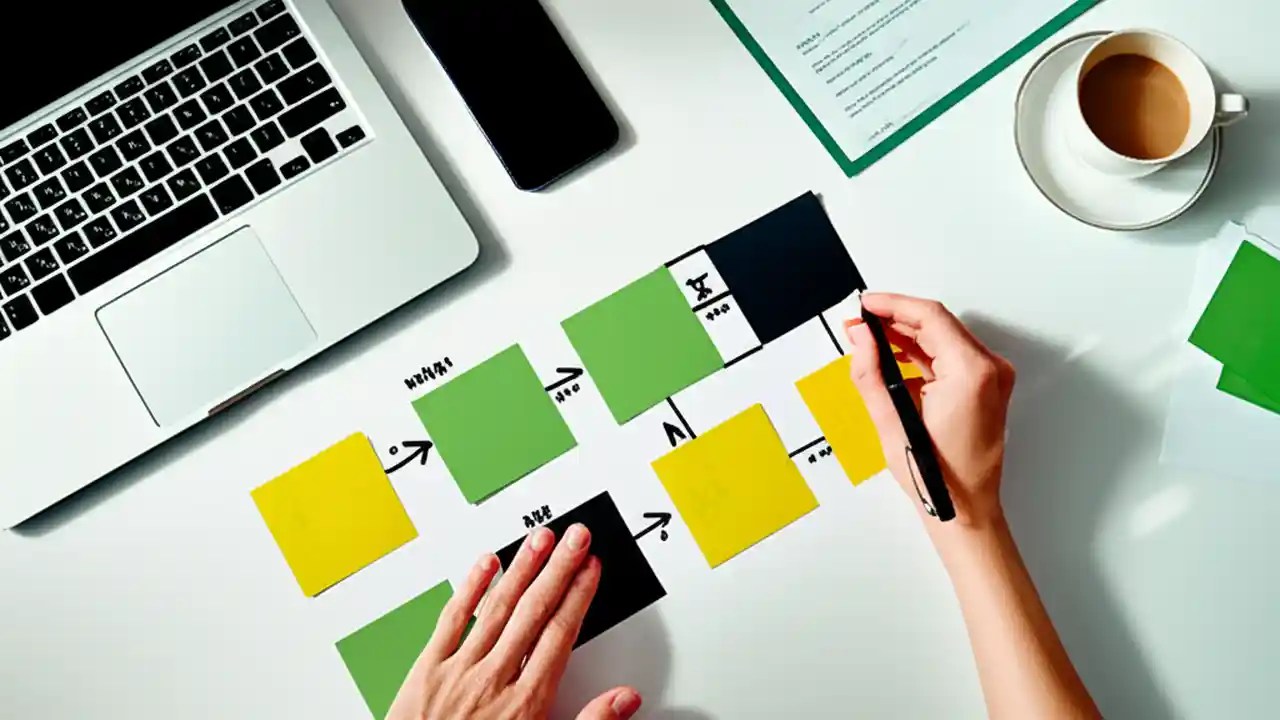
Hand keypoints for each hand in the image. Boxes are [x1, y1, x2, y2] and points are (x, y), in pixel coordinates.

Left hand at [387, 524, 641, 719]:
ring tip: (540, 539)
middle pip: (534, 612)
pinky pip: (450, 621)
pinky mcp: (426, 670)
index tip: (591, 568)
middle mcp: (493, 680)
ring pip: (497, 608)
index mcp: (525, 703)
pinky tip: (485, 563)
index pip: (560, 634)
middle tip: (576, 537)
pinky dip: (469, 589)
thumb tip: (624, 699)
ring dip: (521, 568)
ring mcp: (459, 671)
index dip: (579, 595)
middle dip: (559, 568)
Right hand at [845, 293, 1014, 531]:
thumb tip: (861, 337)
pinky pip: (950, 356)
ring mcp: (991, 378)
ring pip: (943, 338)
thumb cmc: (939, 477)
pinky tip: (894, 358)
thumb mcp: (892, 421)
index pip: (930, 317)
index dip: (893, 304)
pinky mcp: (986, 387)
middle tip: (861, 322)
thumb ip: (871, 372)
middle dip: (896, 319)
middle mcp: (989, 370)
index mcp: (971, 373)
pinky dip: (921, 352)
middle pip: (938, 324)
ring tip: (871, 340)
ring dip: (906, 335)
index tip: (867, 304)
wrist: (965, 508)